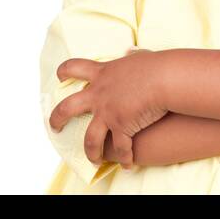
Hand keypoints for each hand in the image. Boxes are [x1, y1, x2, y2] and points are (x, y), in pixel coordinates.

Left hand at [49, 47, 167, 168]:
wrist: (164, 79)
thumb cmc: (156, 65)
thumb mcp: (139, 56)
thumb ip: (132, 56)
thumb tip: (131, 52)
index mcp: (102, 74)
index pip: (74, 67)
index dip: (64, 71)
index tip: (59, 77)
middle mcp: (99, 95)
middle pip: (67, 108)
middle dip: (57, 119)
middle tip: (54, 128)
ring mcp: (107, 113)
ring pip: (90, 139)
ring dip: (90, 152)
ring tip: (93, 160)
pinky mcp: (121, 128)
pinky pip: (120, 150)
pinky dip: (125, 159)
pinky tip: (127, 166)